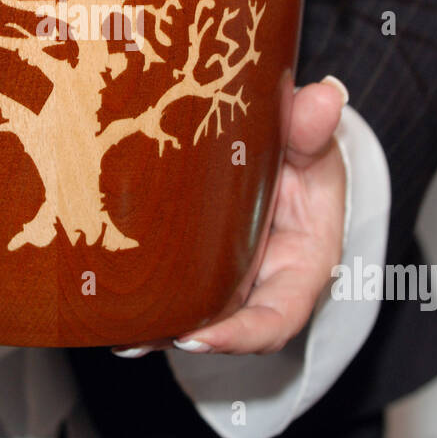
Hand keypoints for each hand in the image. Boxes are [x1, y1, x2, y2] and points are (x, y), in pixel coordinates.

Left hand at [115, 76, 348, 357]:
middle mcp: (264, 283)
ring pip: (196, 315)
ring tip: (120, 333)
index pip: (278, 317)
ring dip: (157, 328)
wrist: (289, 150)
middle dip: (184, 337)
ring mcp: (229, 278)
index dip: (242, 335)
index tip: (200, 339)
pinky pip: (176, 289)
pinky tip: (112, 308)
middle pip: (227, 327)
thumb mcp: (314, 142)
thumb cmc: (307, 154)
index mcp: (303, 264)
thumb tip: (324, 97)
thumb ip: (312, 128)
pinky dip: (147, 301)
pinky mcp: (200, 265)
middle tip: (139, 340)